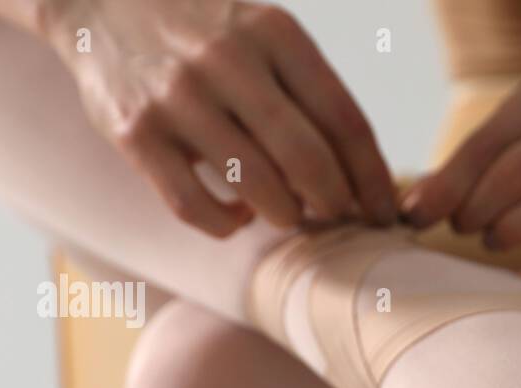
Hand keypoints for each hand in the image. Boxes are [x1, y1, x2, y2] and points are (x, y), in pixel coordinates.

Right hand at [42, 0, 395, 235]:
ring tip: (290, 215)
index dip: (373, 178)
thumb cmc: (206, 32)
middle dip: (336, 204)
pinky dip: (226, 224)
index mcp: (273, 32)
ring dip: (286, 215)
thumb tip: (362, 177)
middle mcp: (226, 59)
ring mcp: (177, 96)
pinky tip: (237, 216)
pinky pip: (194, 206)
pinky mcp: (134, 132)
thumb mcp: (263, 35)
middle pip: (308, 159)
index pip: (345, 120)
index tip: (386, 212)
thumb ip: (308, 93)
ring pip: (256, 187)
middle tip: (341, 220)